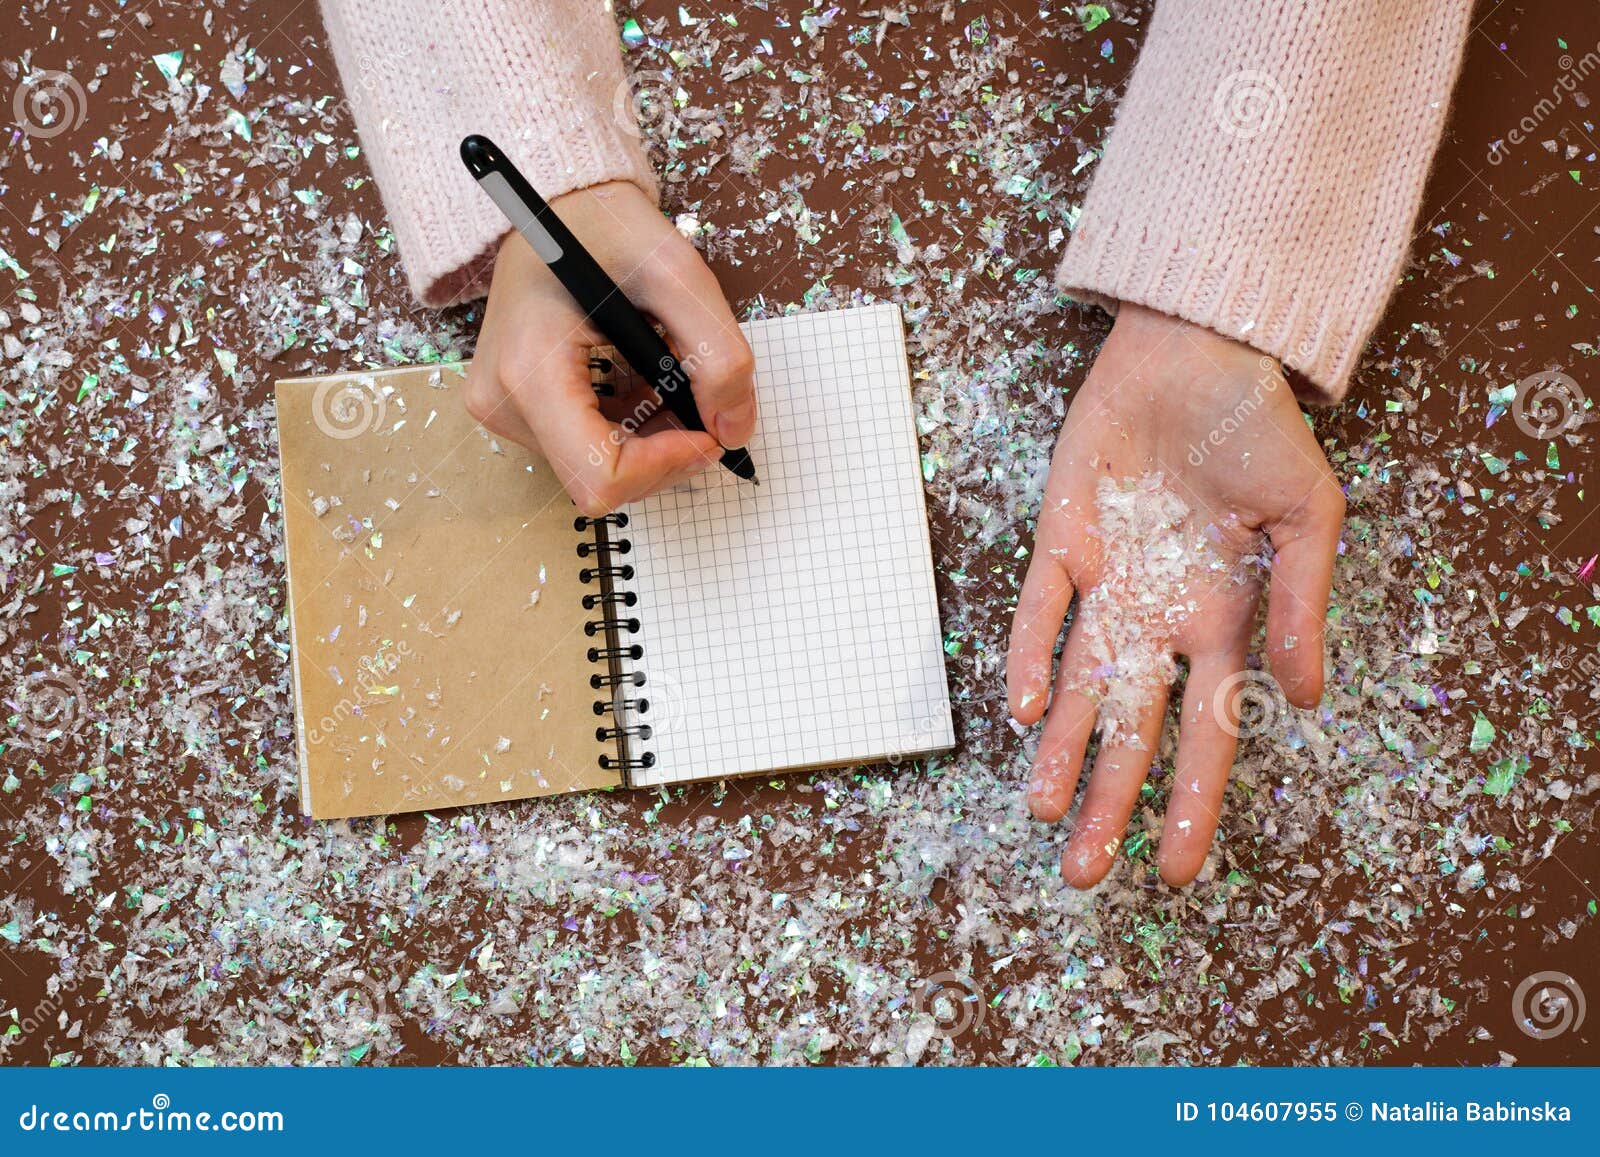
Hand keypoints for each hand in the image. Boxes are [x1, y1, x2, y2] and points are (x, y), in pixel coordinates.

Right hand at [464, 181, 756, 514]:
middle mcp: (503, 401)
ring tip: (666, 375)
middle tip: (699, 396)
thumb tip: (734, 430)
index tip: (707, 431)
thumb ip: (719, 354)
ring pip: (599, 469)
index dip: (666, 466)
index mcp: (529, 370)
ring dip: (652, 438)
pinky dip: (631, 427)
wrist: (558, 204)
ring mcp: (503, 410)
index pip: (600, 476)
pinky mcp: (514, 409)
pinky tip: (641, 380)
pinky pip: (587, 448)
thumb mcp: (678, 274)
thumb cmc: (605, 227)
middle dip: (665, 451)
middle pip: (602, 479)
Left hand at [1006, 305, 1344, 887]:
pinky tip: (1027, 707)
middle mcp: (1157, 616)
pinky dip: (1031, 653)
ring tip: (1040, 816)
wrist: (1199, 349)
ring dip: (1059, 749)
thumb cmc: (1260, 429)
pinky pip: (1039, 607)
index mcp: (1222, 620)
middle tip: (1083, 874)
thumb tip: (1308, 698)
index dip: (1191, 800)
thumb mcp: (1306, 516)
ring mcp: (1105, 581)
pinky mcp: (1060, 537)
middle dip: (1107, 800)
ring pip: (1076, 684)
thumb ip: (1302, 603)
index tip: (1177, 871)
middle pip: (1129, 726)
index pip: (1206, 730)